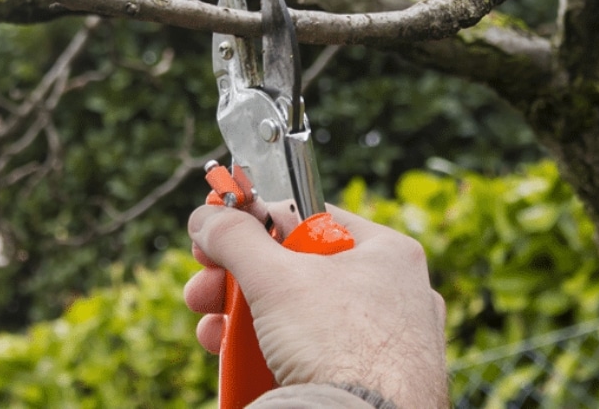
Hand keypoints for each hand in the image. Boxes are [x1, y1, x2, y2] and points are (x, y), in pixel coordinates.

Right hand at [185, 204, 448, 407]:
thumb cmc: (343, 347)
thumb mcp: (276, 280)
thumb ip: (236, 238)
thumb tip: (209, 217)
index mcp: (387, 253)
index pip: (312, 219)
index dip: (259, 223)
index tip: (220, 230)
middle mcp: (394, 294)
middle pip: (300, 273)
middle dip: (239, 283)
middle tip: (204, 290)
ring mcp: (385, 342)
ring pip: (302, 318)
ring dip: (246, 324)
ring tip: (213, 334)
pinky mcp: (371, 381)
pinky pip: (317, 357)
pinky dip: (275, 358)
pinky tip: (242, 365)